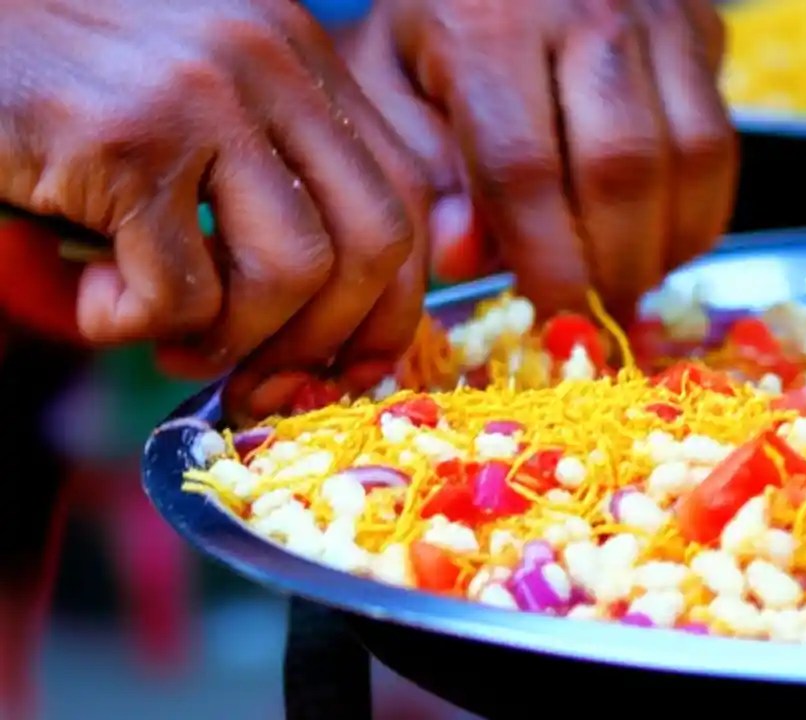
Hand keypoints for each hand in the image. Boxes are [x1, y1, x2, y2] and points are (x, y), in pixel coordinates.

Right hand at [0, 0, 435, 416]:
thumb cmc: (69, 96)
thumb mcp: (198, 117)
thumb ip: (274, 190)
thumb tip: (339, 343)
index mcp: (298, 55)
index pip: (404, 196)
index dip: (393, 303)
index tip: (354, 365)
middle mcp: (267, 60)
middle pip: (375, 241)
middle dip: (324, 338)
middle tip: (257, 373)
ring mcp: (199, 94)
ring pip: (292, 274)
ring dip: (228, 338)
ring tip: (162, 332)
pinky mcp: (124, 141)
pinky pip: (179, 293)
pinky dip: (132, 326)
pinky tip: (90, 291)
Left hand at [343, 0, 738, 320]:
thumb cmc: (435, 29)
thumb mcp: (388, 87)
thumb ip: (419, 172)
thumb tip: (464, 259)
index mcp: (486, 24)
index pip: (525, 167)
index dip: (545, 260)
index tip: (550, 314)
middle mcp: (584, 6)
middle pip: (622, 165)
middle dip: (614, 265)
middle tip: (596, 314)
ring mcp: (655, 11)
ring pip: (692, 154)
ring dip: (668, 244)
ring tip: (629, 281)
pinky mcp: (701, 25)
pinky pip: (721, 138)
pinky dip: (699, 210)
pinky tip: (658, 237)